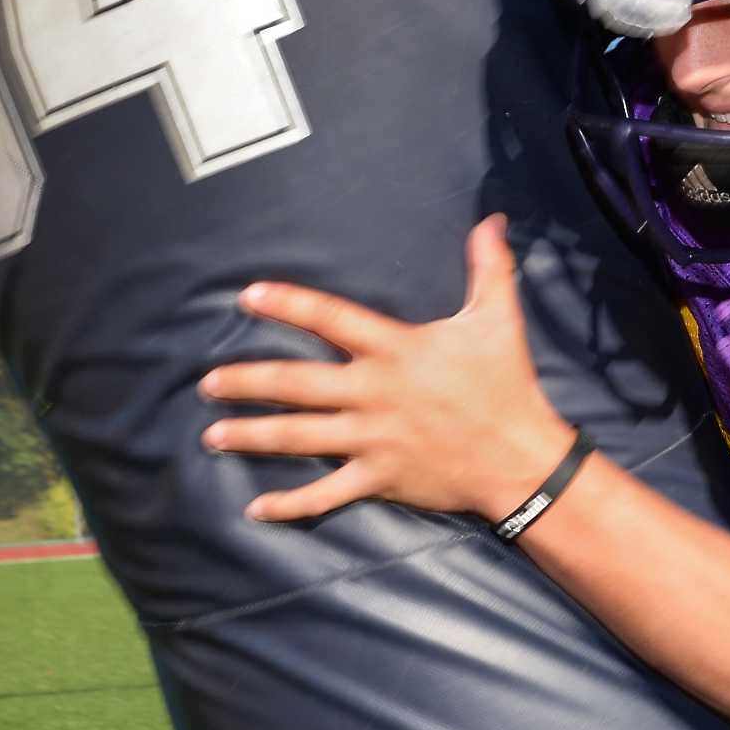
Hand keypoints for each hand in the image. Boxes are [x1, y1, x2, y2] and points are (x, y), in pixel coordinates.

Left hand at [201, 216, 571, 523]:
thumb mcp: (499, 319)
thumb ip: (488, 267)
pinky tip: (257, 508)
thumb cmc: (508, 387)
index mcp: (395, 350)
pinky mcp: (379, 478)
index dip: (287, 304)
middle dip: (246, 382)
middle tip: (208, 383)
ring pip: (298, 436)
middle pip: (295, 384)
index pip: (329, 318)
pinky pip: (326, 494)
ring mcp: (372, 439)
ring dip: (252, 435)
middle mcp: (373, 393)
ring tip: (213, 434)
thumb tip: (491, 221)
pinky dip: (291, 503)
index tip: (248, 297)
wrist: (521, 458)